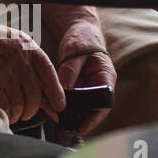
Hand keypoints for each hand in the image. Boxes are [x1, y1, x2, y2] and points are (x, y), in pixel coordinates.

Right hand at [0, 9, 65, 125]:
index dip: (56, 92)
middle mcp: (19, 60)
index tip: (59, 106)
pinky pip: (5, 106)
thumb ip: (22, 59)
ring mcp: (5, 71)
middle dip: (33, 109)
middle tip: (27, 114)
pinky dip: (5, 113)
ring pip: (21, 104)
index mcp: (26, 47)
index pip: (49, 74)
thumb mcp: (7, 40)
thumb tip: (35, 83)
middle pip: (35, 94)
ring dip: (18, 113)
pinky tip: (2, 112)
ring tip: (13, 114)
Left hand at [51, 17, 116, 134]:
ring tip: (55, 119)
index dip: (95, 118)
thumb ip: (70, 68)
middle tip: (64, 126)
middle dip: (80, 119)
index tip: (83, 126)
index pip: (105, 103)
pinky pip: (72, 99)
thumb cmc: (82, 38)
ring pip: (82, 106)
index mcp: (105, 77)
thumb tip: (63, 87)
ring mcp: (89, 87)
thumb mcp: (75, 50)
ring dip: (70, 113)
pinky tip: (51, 107)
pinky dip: (63, 104)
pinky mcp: (78, 87)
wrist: (79, 31)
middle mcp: (99, 86)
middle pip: (93, 109)